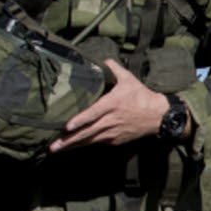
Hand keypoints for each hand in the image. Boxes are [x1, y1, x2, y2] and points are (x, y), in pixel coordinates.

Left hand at [50, 60, 171, 152]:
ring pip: (89, 140)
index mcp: (112, 104)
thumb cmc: (141, 96)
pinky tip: (72, 146)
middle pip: (87, 132)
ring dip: (72, 145)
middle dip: (69, 140)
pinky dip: (84, 144)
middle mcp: (110, 121)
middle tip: (52, 146)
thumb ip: (112, 68)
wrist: (157, 116)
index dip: (80, 120)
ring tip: (56, 149)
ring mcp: (112, 133)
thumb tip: (100, 61)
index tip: (67, 127)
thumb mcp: (128, 78)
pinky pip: (97, 142)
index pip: (93, 113)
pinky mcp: (115, 140)